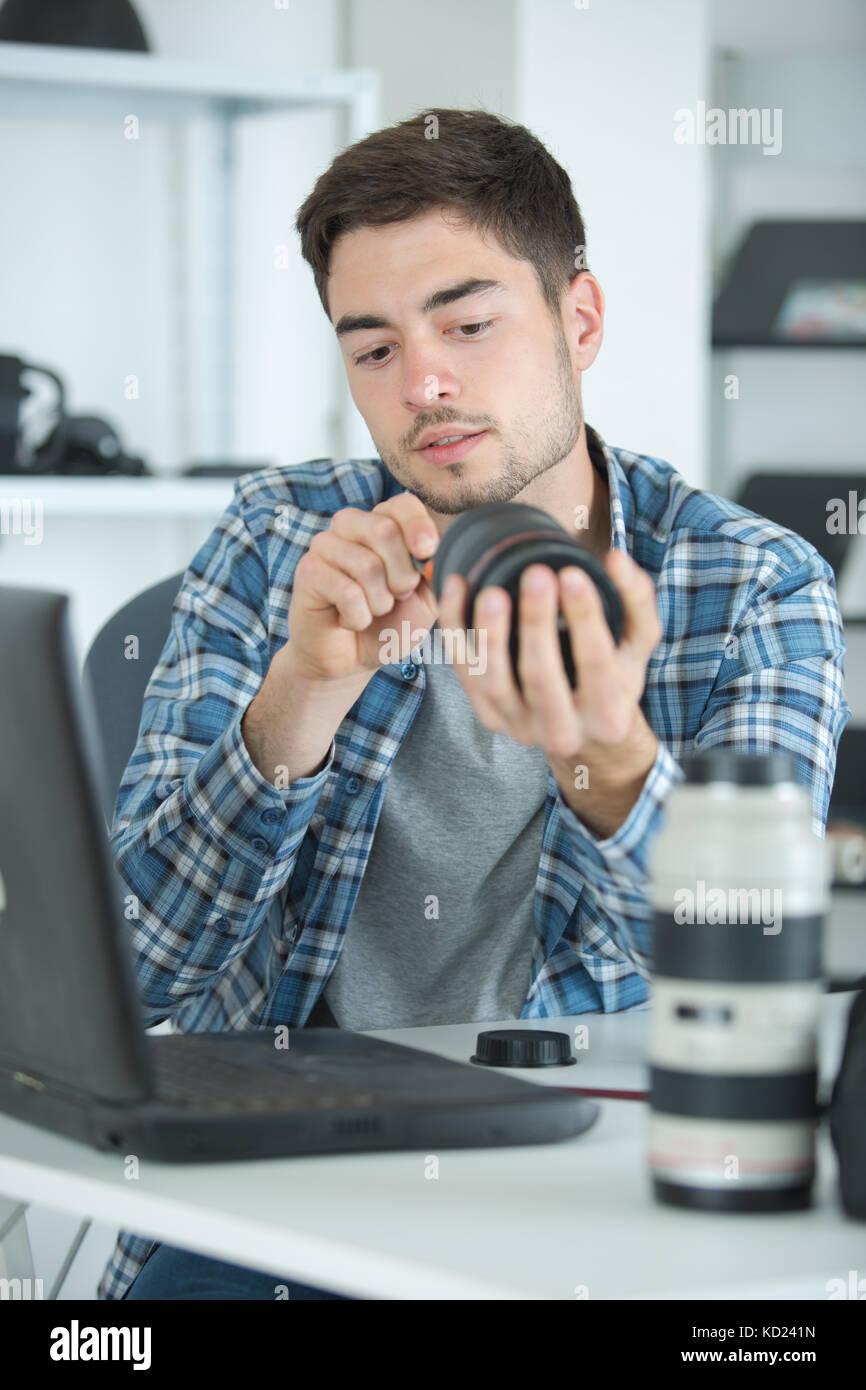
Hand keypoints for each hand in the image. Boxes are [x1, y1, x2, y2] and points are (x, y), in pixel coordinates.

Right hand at [287, 492, 439, 683]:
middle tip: (397, 597)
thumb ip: (435, 569)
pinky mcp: (308, 571)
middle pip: (385, 531)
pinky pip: (347, 592)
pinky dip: (358, 617)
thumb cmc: (389, 623)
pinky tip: (349, 620)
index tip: (427, 552)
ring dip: (380, 603)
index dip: (419, 527)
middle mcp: (349, 526)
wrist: (353, 659)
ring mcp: (324, 545)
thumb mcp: (425, 597)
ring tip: (371, 610)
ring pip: (367, 565)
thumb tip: (438, 548)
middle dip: (403, 576)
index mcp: (381, 522)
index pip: (402, 505)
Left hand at [436, 548, 661, 762]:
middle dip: (536, 623)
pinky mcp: (489, 715)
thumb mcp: (638, 641)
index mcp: (607, 715)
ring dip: (489, 634)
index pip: (596, 664)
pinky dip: (456, 629)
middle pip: (541, 677)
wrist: (585, 728)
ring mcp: (519, 725)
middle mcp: (562, 731)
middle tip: (537, 575)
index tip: (574, 575)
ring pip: (494, 682)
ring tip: (491, 592)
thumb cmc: (615, 673)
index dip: (585, 619)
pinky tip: (457, 588)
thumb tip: (615, 558)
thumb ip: (636, 599)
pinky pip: (464, 671)